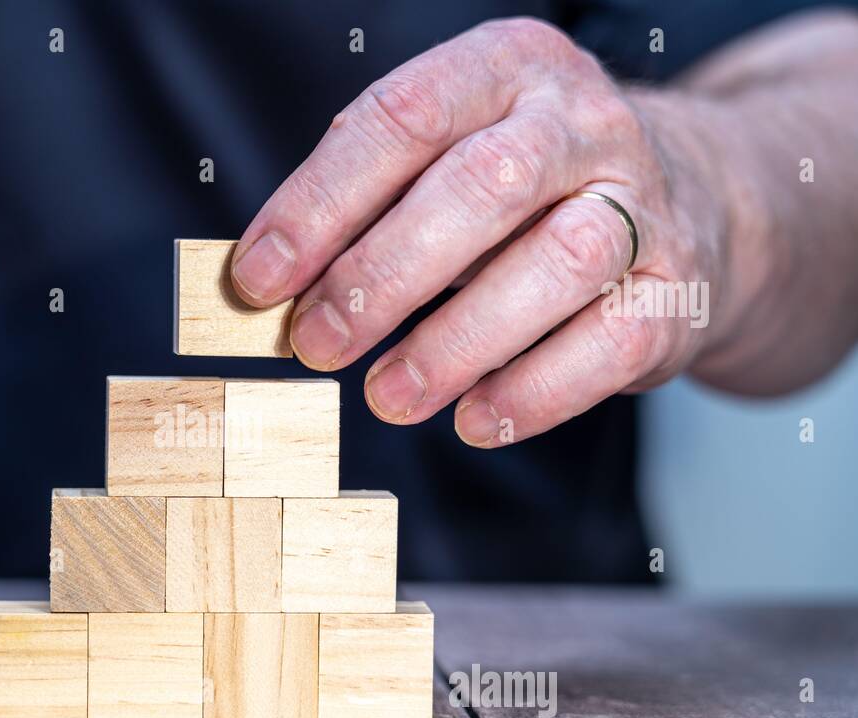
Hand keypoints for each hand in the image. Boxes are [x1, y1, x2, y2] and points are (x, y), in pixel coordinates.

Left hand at [231, 18, 733, 446]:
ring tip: (387, 397)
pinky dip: (533, 392)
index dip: (319, 204)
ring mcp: (643, 202)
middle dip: (382, 276)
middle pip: (484, 188)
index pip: (401, 119)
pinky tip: (474, 419)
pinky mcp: (675, 289)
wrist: (689, 198)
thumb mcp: (445, 159)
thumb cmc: (522, 189)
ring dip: (455, 343)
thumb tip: (267, 286)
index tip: (257, 281)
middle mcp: (583, 121)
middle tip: (316, 344)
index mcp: (506, 68)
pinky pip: (608, 344)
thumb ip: (365, 206)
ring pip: (557, 263)